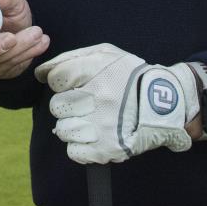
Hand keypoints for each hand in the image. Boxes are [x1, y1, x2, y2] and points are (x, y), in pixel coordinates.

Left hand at [34, 44, 198, 164]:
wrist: (165, 103)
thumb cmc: (129, 75)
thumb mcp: (104, 53)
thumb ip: (69, 58)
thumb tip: (41, 73)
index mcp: (97, 70)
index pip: (56, 78)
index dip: (61, 82)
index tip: (72, 84)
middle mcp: (99, 97)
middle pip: (57, 106)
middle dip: (66, 105)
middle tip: (84, 104)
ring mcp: (103, 124)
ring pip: (62, 130)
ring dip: (72, 126)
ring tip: (90, 120)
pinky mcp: (108, 148)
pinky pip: (74, 151)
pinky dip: (80, 146)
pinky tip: (93, 136)